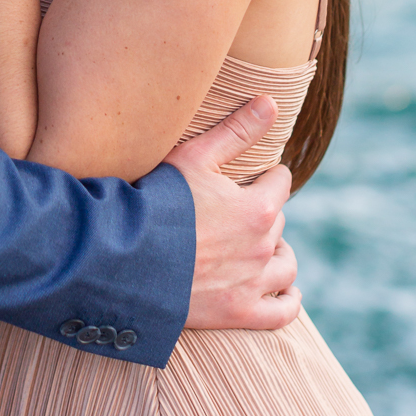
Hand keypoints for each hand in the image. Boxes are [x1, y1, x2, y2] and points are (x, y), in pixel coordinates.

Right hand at [166, 97, 300, 330]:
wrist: (126, 260)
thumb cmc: (158, 202)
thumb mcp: (194, 157)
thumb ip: (236, 131)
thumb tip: (272, 102)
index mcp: (256, 208)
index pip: (280, 184)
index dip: (269, 176)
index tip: (259, 176)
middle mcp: (261, 247)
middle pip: (277, 223)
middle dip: (264, 214)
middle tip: (241, 210)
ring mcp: (252, 284)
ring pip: (285, 266)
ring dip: (279, 253)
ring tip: (265, 247)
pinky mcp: (239, 313)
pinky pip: (281, 312)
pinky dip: (289, 301)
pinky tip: (288, 293)